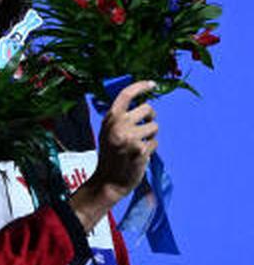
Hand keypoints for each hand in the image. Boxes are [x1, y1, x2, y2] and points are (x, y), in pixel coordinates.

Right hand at [71, 80, 157, 231]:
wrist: (108, 180)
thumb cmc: (111, 154)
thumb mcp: (109, 132)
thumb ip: (121, 118)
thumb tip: (143, 104)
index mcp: (109, 118)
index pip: (126, 94)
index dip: (140, 86)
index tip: (152, 84)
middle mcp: (118, 125)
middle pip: (147, 109)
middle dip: (150, 118)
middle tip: (143, 127)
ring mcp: (129, 137)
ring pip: (154, 127)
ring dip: (150, 136)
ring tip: (138, 146)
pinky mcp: (140, 150)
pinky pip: (155, 143)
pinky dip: (151, 149)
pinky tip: (139, 156)